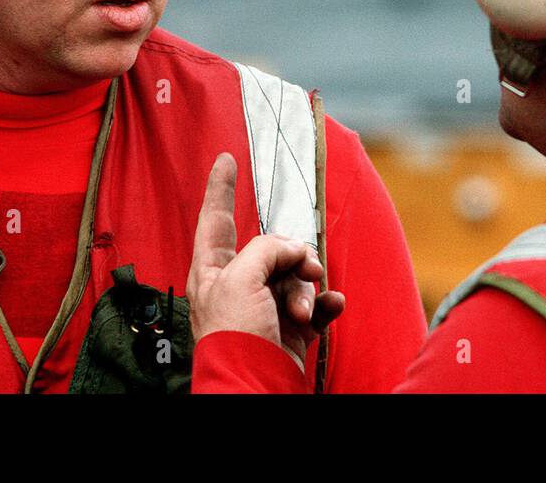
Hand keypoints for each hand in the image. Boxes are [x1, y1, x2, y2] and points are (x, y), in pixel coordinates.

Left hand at [187, 153, 345, 370]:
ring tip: (303, 308)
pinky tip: (333, 305)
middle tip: (304, 264)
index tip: (225, 158)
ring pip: (297, 275)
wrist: (255, 386)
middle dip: (293, 254)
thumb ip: (265, 249)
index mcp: (212, 271)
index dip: (220, 188)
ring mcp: (265, 307)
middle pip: (271, 249)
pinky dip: (326, 304)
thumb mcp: (240, 278)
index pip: (215, 219)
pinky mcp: (290, 328)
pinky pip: (316, 304)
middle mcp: (237, 286)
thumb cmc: (234, 335)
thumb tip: (291, 249)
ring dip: (307, 287)